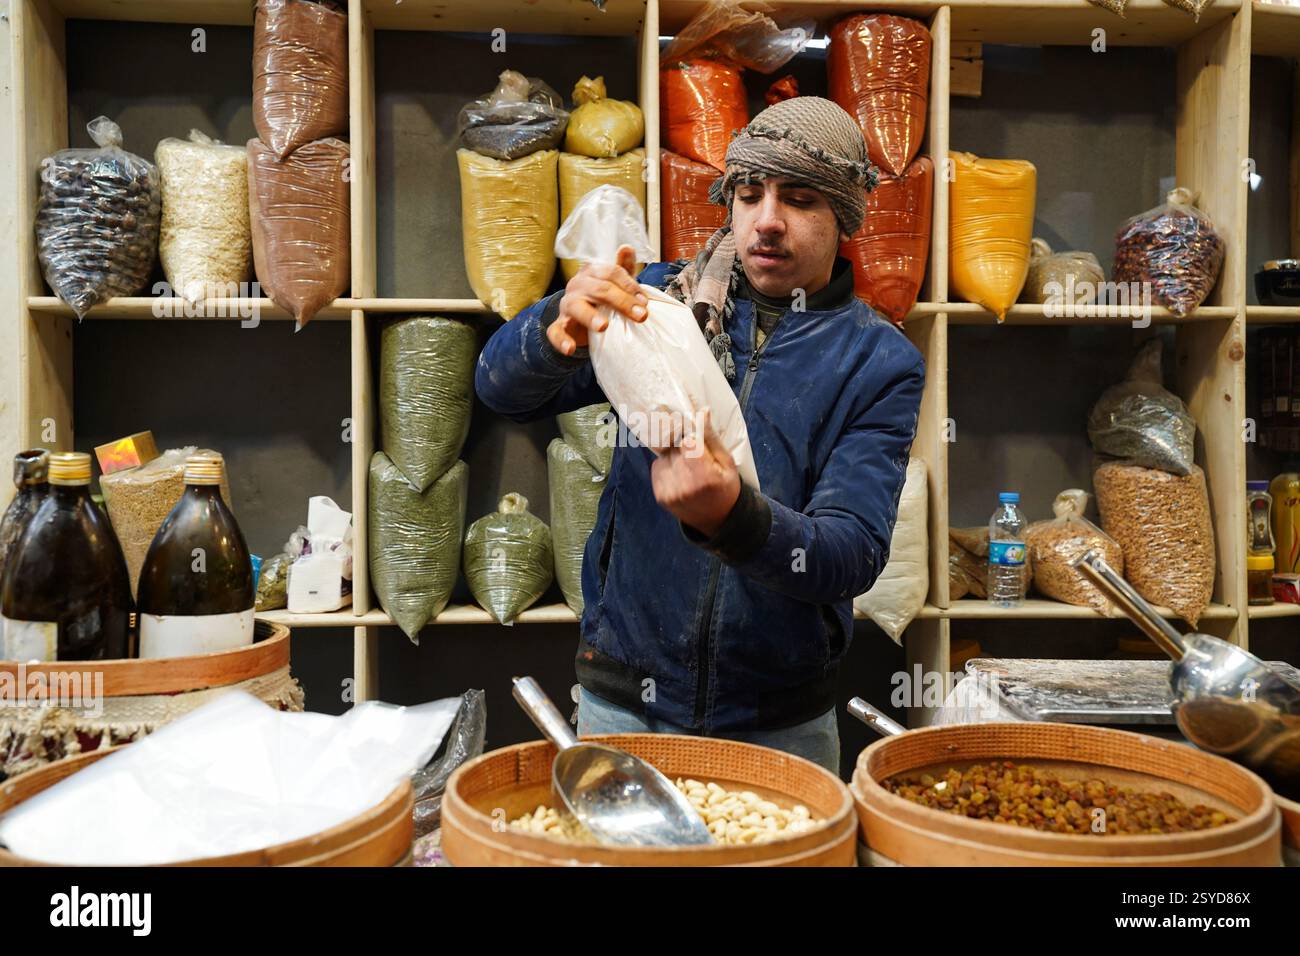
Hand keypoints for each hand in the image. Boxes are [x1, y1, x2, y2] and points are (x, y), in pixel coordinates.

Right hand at [547, 244, 648, 356]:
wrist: (580, 320)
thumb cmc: (601, 299)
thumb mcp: (614, 283)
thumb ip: (623, 268)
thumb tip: (626, 247)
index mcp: (591, 273)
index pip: (611, 273)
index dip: (629, 286)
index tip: (645, 302)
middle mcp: (577, 285)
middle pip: (599, 289)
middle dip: (622, 302)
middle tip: (641, 316)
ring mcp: (567, 305)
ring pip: (577, 307)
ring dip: (590, 317)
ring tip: (603, 326)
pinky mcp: (559, 325)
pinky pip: (556, 332)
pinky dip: (561, 341)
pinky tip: (570, 348)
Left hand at [650, 408, 740, 537]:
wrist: (717, 520)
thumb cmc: (725, 488)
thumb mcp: (726, 462)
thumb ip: (711, 438)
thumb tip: (702, 411)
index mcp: (704, 476)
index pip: (687, 441)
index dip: (689, 434)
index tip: (694, 434)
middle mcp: (684, 485)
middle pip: (674, 448)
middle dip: (682, 444)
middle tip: (694, 453)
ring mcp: (669, 492)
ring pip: (664, 456)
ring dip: (673, 455)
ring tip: (687, 466)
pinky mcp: (660, 495)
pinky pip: (657, 467)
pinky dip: (666, 465)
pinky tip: (679, 473)